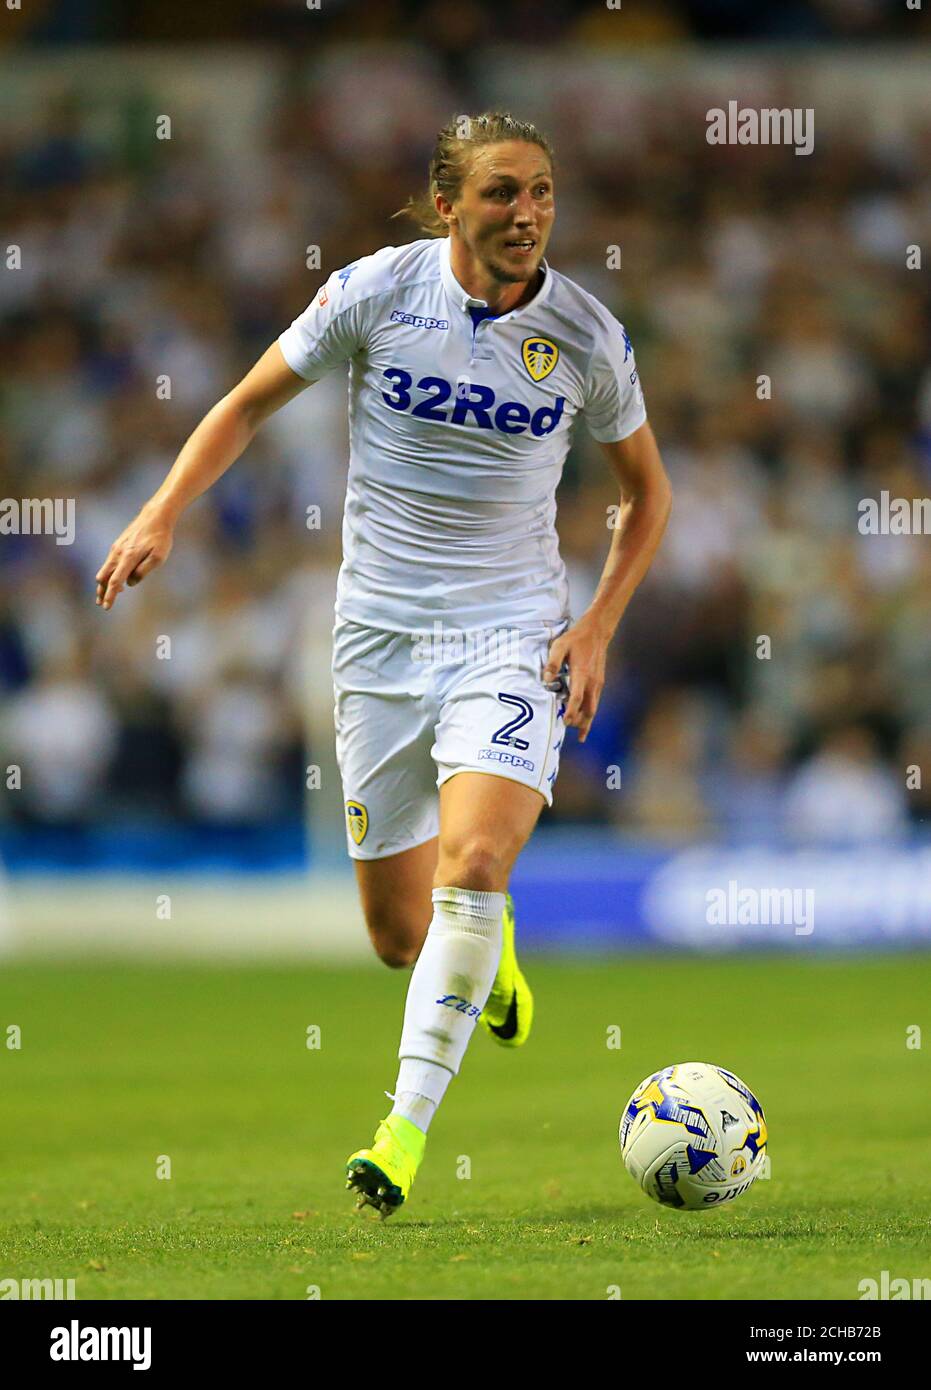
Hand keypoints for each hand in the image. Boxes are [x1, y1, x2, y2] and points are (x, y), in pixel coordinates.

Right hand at [95, 506, 174, 609]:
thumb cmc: (160, 537)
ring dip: (104, 583)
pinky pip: (110, 562)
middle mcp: (118, 553)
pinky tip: (117, 579)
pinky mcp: (118, 545)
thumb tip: (130, 583)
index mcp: (128, 557)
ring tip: (105, 595)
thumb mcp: (158, 557)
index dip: (110, 595)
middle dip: (102, 591)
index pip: (116, 581)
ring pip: (105, 569)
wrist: (155, 516)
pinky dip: (110, 573)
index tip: (107, 607)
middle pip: (104, 577)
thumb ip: (143, 571)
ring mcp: (116, 548)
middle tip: (102, 604)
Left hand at [542, 613, 611, 742]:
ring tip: (580, 735)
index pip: (577, 697)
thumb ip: (553, 663)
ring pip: (593, 708)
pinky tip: (586, 723)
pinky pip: (595, 703)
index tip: (564, 722)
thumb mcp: (559, 646)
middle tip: (567, 729)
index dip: (571, 711)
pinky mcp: (599, 684)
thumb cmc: (575, 639)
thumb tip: (546, 680)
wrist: (597, 632)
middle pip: (588, 709)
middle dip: (578, 721)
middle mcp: (592, 682)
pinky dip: (590, 715)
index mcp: (581, 674)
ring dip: (586, 721)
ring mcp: (597, 684)